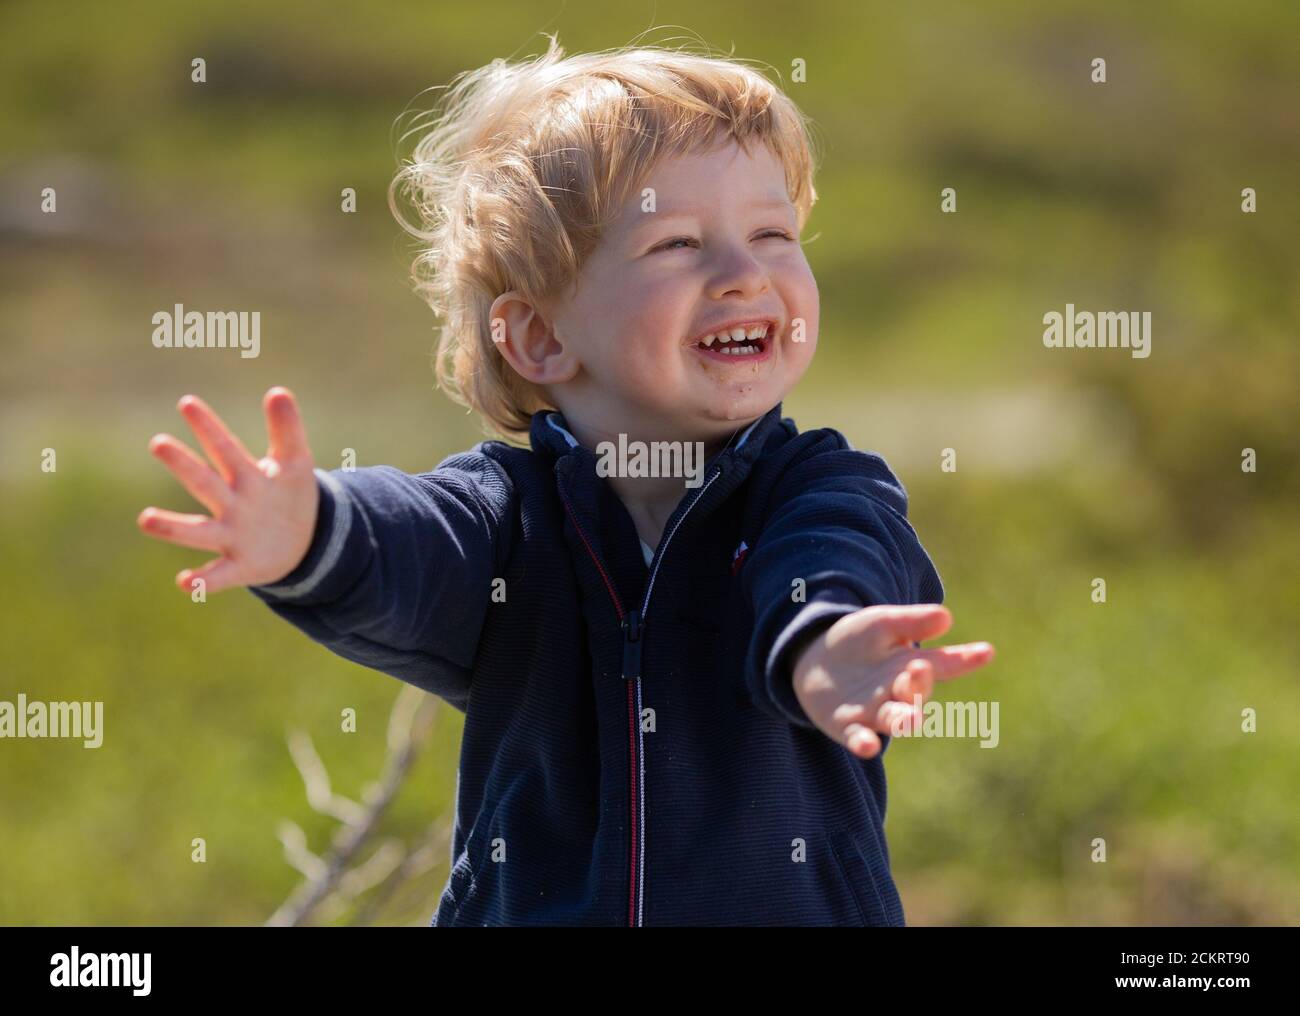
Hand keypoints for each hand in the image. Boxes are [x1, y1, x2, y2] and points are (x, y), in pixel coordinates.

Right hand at [137, 387, 319, 594]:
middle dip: (184, 465)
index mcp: (245, 476)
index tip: (187, 403)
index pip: (225, 448)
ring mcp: (232, 536)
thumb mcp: (296, 462)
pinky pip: (219, 575)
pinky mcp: (241, 566)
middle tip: (159, 443)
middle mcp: (231, 505)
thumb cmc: (289, 496)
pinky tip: (183, 582)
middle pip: (205, 483)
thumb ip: (287, 430)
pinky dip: (202, 580)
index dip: (209, 427)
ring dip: (173, 527)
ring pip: (199, 532)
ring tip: (146, 519)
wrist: (301, 542)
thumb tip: (278, 391)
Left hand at [791, 604, 993, 758]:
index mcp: (912, 666)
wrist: (815, 660)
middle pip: (917, 694)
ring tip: (913, 719)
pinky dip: (864, 743)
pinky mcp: (846, 727)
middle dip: (920, 684)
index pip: (944, 663)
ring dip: (904, 721)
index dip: (965, 658)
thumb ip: (911, 622)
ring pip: (895, 721)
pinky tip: (868, 745)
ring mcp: (874, 713)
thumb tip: (946, 617)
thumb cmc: (858, 641)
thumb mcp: (882, 623)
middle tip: (920, 668)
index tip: (987, 651)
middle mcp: (898, 694)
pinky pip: (858, 739)